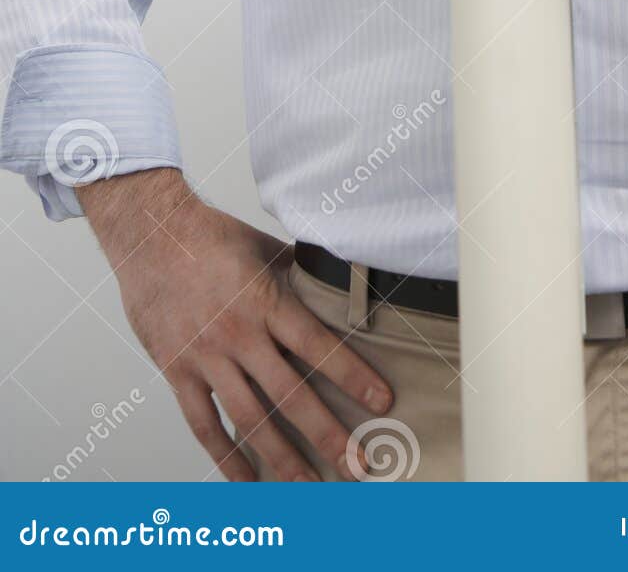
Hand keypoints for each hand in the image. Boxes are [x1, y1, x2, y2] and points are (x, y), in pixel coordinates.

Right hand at [78, 168, 392, 480]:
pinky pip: (203, 423)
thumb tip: (337, 289)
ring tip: (310, 488)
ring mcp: (205, 356)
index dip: (352, 375)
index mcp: (264, 299)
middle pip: (288, 393)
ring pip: (248, 418)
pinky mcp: (177, 371)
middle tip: (356, 465)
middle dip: (326, 433)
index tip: (381, 403)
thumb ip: (298, 277)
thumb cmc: (211, 236)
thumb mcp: (264, 248)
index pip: (317, 345)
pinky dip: (226, 457)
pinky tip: (249, 482)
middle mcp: (237, 333)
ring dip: (282, 458)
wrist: (150, 236)